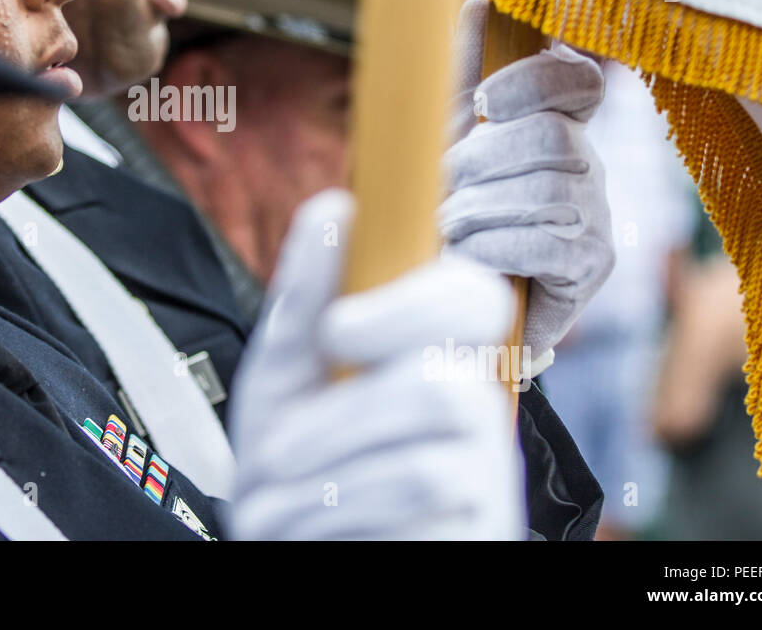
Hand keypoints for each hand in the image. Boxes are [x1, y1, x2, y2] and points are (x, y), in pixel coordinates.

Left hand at [226, 189, 524, 539]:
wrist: (295, 555)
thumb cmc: (296, 469)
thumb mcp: (283, 378)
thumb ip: (305, 298)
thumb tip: (335, 206)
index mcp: (433, 352)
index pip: (477, 297)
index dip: (418, 303)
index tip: (336, 328)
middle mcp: (475, 407)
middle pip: (445, 384)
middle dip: (343, 415)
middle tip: (278, 446)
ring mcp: (486, 475)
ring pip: (425, 457)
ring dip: (324, 476)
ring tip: (275, 495)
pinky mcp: (481, 528)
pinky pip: (420, 509)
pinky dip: (336, 516)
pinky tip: (306, 525)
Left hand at [440, 0, 614, 373]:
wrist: (439, 296)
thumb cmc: (442, 205)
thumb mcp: (442, 134)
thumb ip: (460, 71)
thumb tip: (478, 1)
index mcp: (553, 120)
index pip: (576, 79)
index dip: (536, 81)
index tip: (485, 103)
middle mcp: (586, 160)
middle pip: (555, 138)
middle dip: (484, 160)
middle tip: (442, 183)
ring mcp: (597, 213)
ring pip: (551, 192)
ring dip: (481, 209)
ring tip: (446, 226)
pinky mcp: (592, 265)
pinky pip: (552, 243)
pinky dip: (495, 248)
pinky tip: (467, 258)